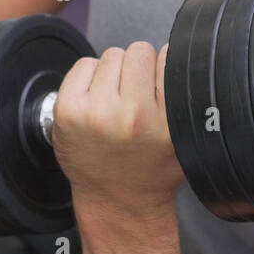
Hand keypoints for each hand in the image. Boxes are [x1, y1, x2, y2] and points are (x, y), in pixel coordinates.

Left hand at [51, 41, 185, 221]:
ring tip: (116, 101)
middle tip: (135, 96)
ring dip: (115, 73)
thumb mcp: (184, 137)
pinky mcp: (69, 110)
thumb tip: (181, 56)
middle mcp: (131, 116)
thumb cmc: (151, 170)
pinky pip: (84, 64)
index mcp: (165, 121)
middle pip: (139, 52)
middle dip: (138, 69)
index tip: (158, 88)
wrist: (117, 201)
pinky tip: (96, 101)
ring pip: (112, 54)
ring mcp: (97, 112)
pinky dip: (90, 77)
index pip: (168, 58)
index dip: (162, 70)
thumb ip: (184, 97)